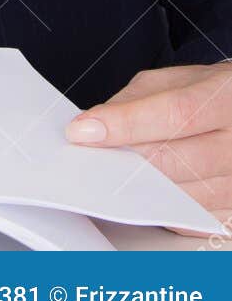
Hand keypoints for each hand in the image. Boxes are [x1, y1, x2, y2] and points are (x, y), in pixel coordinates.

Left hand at [67, 62, 231, 226]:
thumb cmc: (213, 96)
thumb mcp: (177, 80)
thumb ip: (137, 100)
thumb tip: (96, 126)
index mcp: (227, 98)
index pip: (175, 114)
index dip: (125, 124)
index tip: (83, 131)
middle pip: (175, 161)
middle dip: (124, 159)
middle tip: (90, 155)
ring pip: (179, 195)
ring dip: (138, 184)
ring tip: (119, 168)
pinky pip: (189, 219)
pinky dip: (159, 205)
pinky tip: (149, 186)